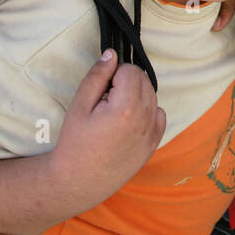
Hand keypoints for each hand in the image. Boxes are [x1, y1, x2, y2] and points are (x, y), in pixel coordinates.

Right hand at [49, 49, 166, 205]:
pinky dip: (147, 112)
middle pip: (144, 80)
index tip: (102, 90)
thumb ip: (97, 77)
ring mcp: (153, 132)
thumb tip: (112, 54)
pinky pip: (159, 115)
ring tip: (114, 113)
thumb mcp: (79, 106)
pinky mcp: (154, 144)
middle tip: (106, 101)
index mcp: (126, 107)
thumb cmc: (75, 142)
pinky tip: (127, 123)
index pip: (130, 70)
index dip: (114, 75)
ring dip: (137, 96)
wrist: (79, 180)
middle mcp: (145, 119)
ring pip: (152, 96)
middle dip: (126, 83)